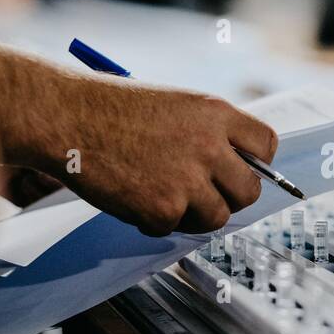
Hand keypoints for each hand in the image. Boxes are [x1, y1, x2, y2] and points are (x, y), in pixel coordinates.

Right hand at [31, 74, 278, 235]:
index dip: (255, 163)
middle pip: (249, 191)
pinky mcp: (163, 208)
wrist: (67, 116)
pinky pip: (173, 228)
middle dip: (229, 197)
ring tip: (161, 193)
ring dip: (193, 214)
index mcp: (216, 112)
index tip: (239, 170)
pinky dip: (153, 221)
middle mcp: (211, 146)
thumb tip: (231, 169)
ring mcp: (189, 179)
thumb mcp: (174, 105)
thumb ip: (207, 133)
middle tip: (203, 194)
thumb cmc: (112, 108)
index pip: (266, 145)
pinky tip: (132, 196)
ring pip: (216, 217)